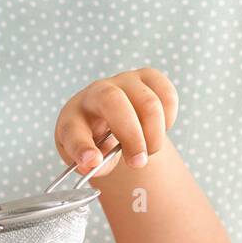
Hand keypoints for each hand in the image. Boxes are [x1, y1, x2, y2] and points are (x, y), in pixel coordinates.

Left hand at [55, 67, 178, 174]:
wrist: (110, 122)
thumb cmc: (96, 143)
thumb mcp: (88, 159)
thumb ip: (92, 165)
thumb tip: (94, 165)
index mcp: (73, 117)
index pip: (73, 129)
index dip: (82, 147)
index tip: (93, 162)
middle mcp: (96, 92)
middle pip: (113, 102)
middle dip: (131, 136)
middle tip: (138, 162)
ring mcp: (123, 81)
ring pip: (147, 102)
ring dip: (154, 134)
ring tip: (149, 152)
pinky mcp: (147, 77)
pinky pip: (167, 94)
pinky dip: (169, 118)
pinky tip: (159, 130)